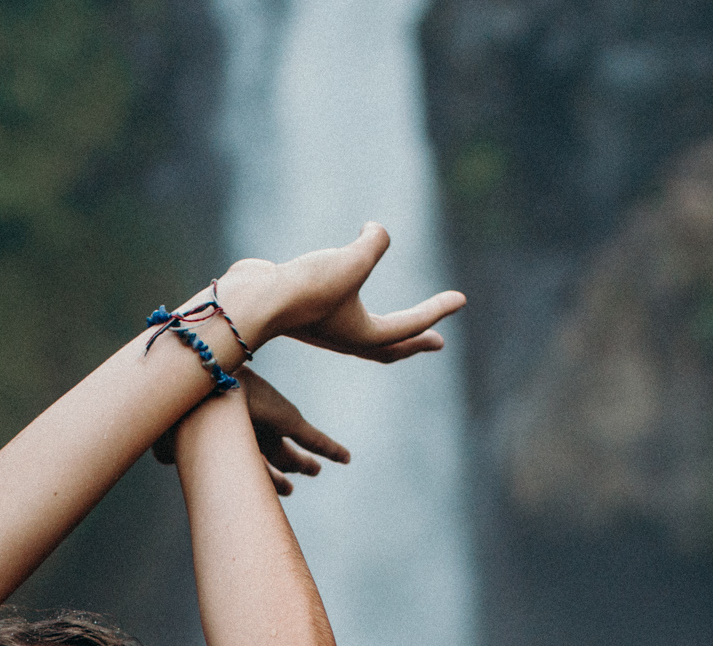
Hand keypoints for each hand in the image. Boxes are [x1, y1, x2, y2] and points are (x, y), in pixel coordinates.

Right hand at [152, 368, 348, 494]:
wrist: (204, 389)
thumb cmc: (183, 412)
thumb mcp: (170, 436)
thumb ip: (165, 448)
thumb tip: (160, 456)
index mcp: (229, 435)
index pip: (248, 462)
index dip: (256, 476)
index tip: (263, 488)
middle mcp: (252, 431)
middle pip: (271, 458)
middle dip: (282, 471)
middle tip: (290, 488)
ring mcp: (272, 426)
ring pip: (293, 455)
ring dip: (304, 464)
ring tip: (314, 470)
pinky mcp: (289, 420)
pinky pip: (316, 440)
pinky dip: (330, 449)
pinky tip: (346, 459)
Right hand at [223, 222, 463, 362]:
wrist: (250, 302)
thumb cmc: (303, 289)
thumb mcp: (350, 261)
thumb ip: (374, 243)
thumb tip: (375, 230)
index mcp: (366, 336)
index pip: (412, 324)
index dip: (438, 309)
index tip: (462, 299)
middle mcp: (346, 338)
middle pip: (389, 347)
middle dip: (414, 343)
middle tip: (437, 342)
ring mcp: (324, 327)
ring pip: (362, 334)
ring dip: (384, 330)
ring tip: (396, 321)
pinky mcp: (305, 311)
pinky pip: (339, 310)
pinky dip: (353, 304)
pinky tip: (350, 284)